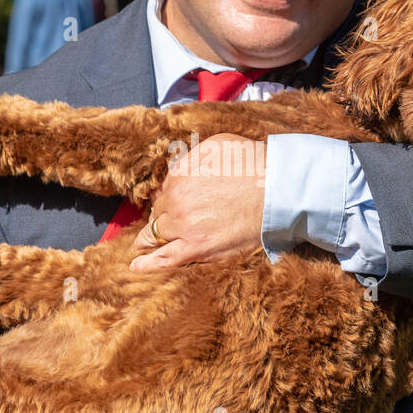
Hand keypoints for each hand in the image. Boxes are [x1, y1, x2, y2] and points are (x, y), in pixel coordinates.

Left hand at [130, 134, 265, 271]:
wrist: (276, 189)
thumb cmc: (253, 164)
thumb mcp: (216, 145)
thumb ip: (191, 159)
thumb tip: (178, 168)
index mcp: (178, 175)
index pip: (163, 191)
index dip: (166, 198)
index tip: (169, 204)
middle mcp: (175, 200)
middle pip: (158, 213)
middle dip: (161, 217)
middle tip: (165, 223)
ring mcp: (183, 226)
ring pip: (155, 235)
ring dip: (148, 240)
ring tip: (140, 247)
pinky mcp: (197, 248)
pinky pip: (164, 259)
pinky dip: (147, 264)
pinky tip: (136, 266)